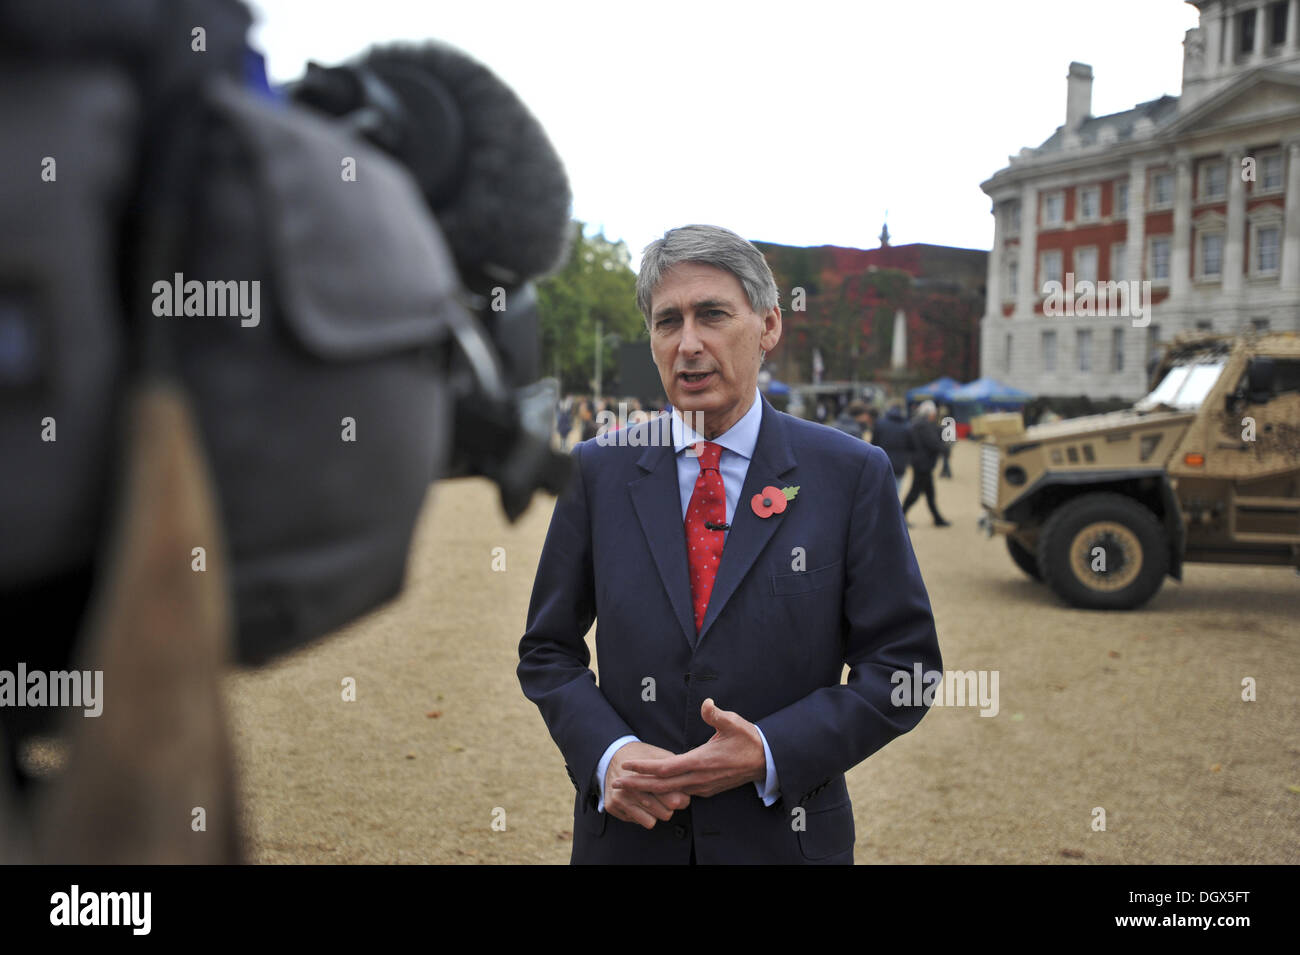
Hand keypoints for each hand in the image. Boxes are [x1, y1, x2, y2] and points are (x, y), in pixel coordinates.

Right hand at [603, 742, 690, 829]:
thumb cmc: (641, 755)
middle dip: (668, 806)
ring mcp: (620, 798)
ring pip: (651, 822)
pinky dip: (640, 813)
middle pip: (665, 814)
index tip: (680, 793)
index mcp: (646, 776)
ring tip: (652, 798)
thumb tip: (688, 789)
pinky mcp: (611, 806)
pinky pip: (636, 821)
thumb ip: (674, 772)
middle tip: (666, 796)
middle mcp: (631, 789)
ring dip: (654, 812)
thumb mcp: (660, 756)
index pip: (675, 801)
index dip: (681, 798)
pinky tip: (638, 800)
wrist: (611, 753)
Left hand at [614, 699, 765, 798]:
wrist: (765, 761)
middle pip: (661, 785)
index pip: (666, 768)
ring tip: (629, 787)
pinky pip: (680, 792)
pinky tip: (653, 788)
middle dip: (637, 785)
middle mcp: (698, 778)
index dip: (644, 768)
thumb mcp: (734, 723)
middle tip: (615, 783)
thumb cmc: (748, 740)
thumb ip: (717, 715)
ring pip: (669, 791)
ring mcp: (702, 786)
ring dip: (648, 790)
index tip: (626, 766)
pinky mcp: (706, 788)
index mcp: (701, 761)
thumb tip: (706, 704)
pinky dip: (663, 792)